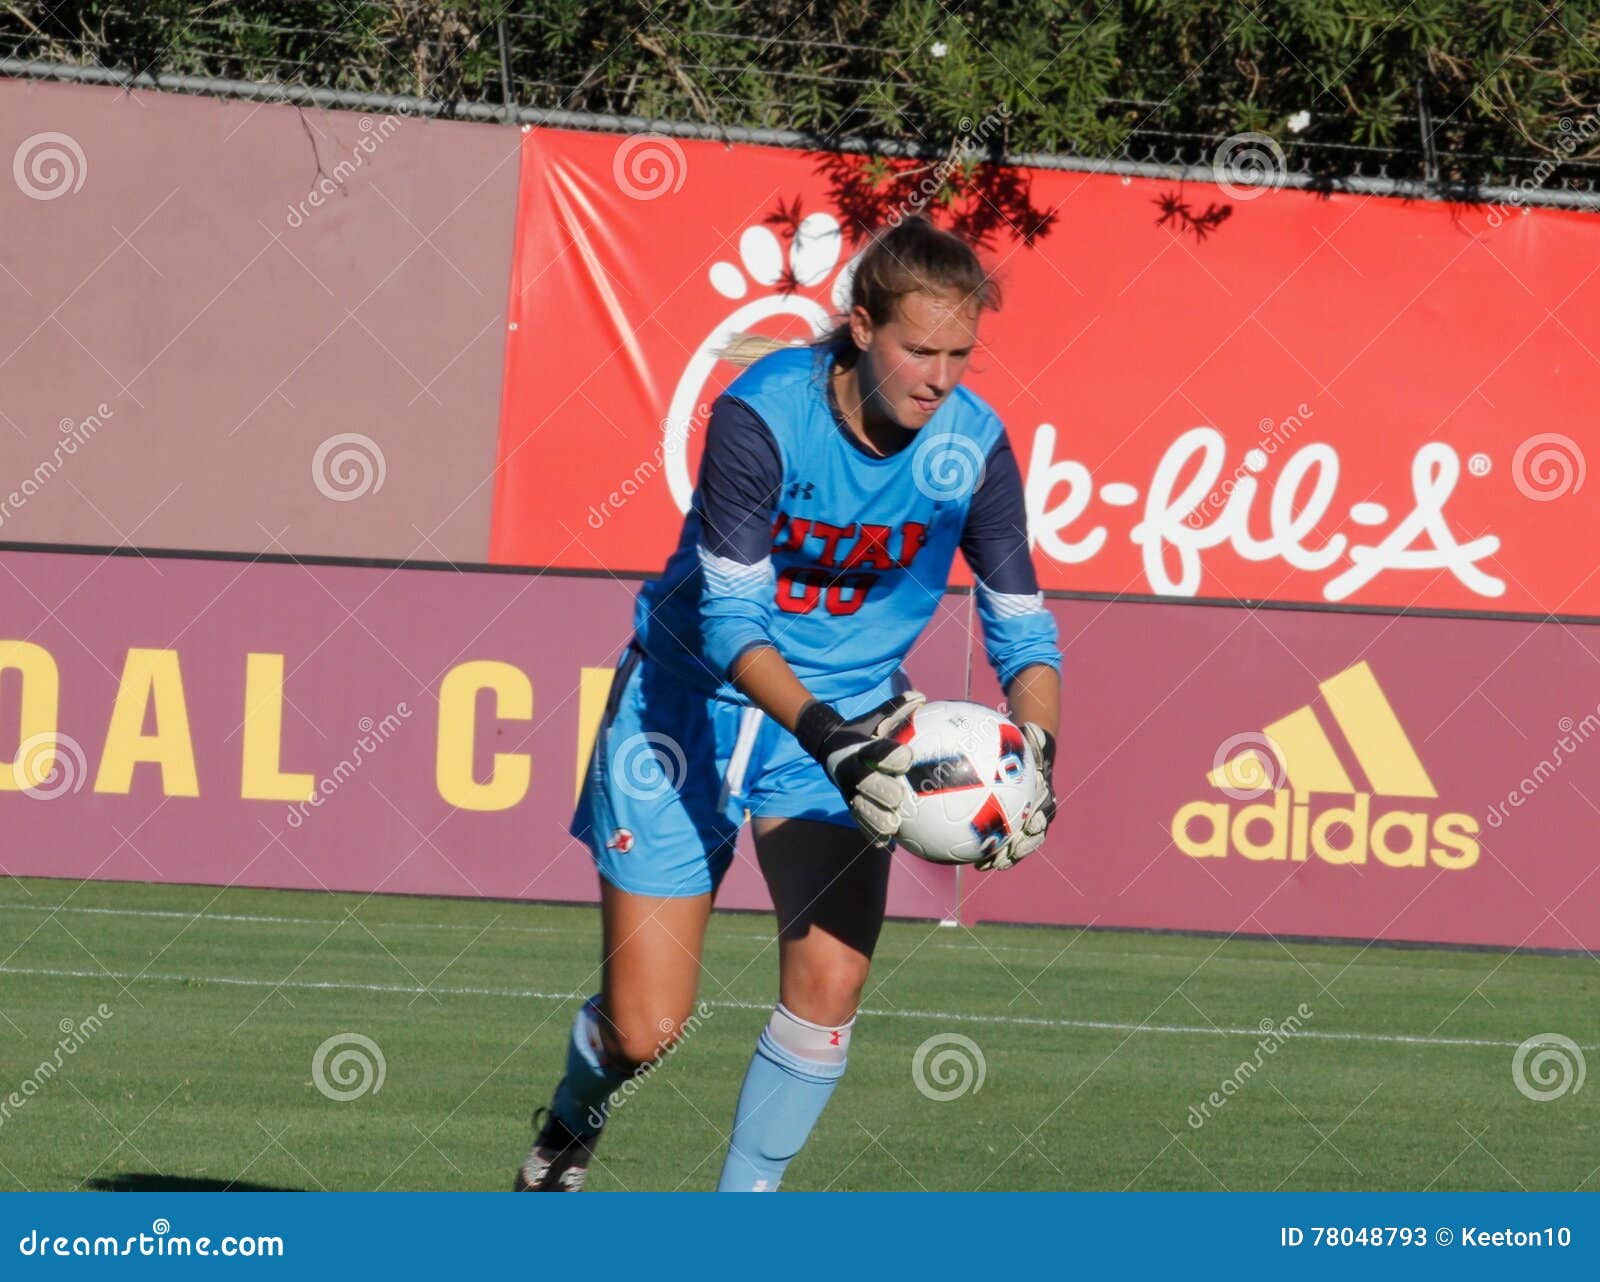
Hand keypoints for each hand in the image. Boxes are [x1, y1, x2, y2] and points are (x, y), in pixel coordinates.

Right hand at [794, 691, 925, 846]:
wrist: (826, 745)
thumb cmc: (861, 730)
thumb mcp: (874, 718)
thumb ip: (897, 709)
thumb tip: (923, 697)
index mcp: (857, 749)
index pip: (874, 750)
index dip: (888, 753)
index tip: (907, 756)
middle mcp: (849, 771)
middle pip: (863, 782)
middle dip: (879, 789)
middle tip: (898, 797)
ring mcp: (847, 790)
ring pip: (859, 806)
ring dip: (874, 817)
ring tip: (892, 826)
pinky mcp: (848, 804)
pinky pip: (859, 821)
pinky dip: (871, 832)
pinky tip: (887, 843)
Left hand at [978, 722, 1055, 870]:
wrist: (1029, 756)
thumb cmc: (1027, 744)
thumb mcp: (1031, 739)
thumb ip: (1033, 738)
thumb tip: (1032, 728)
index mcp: (1044, 796)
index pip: (1044, 813)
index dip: (1038, 824)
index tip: (1031, 828)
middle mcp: (1038, 813)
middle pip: (1031, 836)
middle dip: (1020, 849)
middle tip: (1005, 858)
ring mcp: (1024, 822)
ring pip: (1016, 844)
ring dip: (1003, 857)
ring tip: (985, 866)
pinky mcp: (1010, 826)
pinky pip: (999, 839)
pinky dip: (987, 848)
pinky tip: (969, 857)